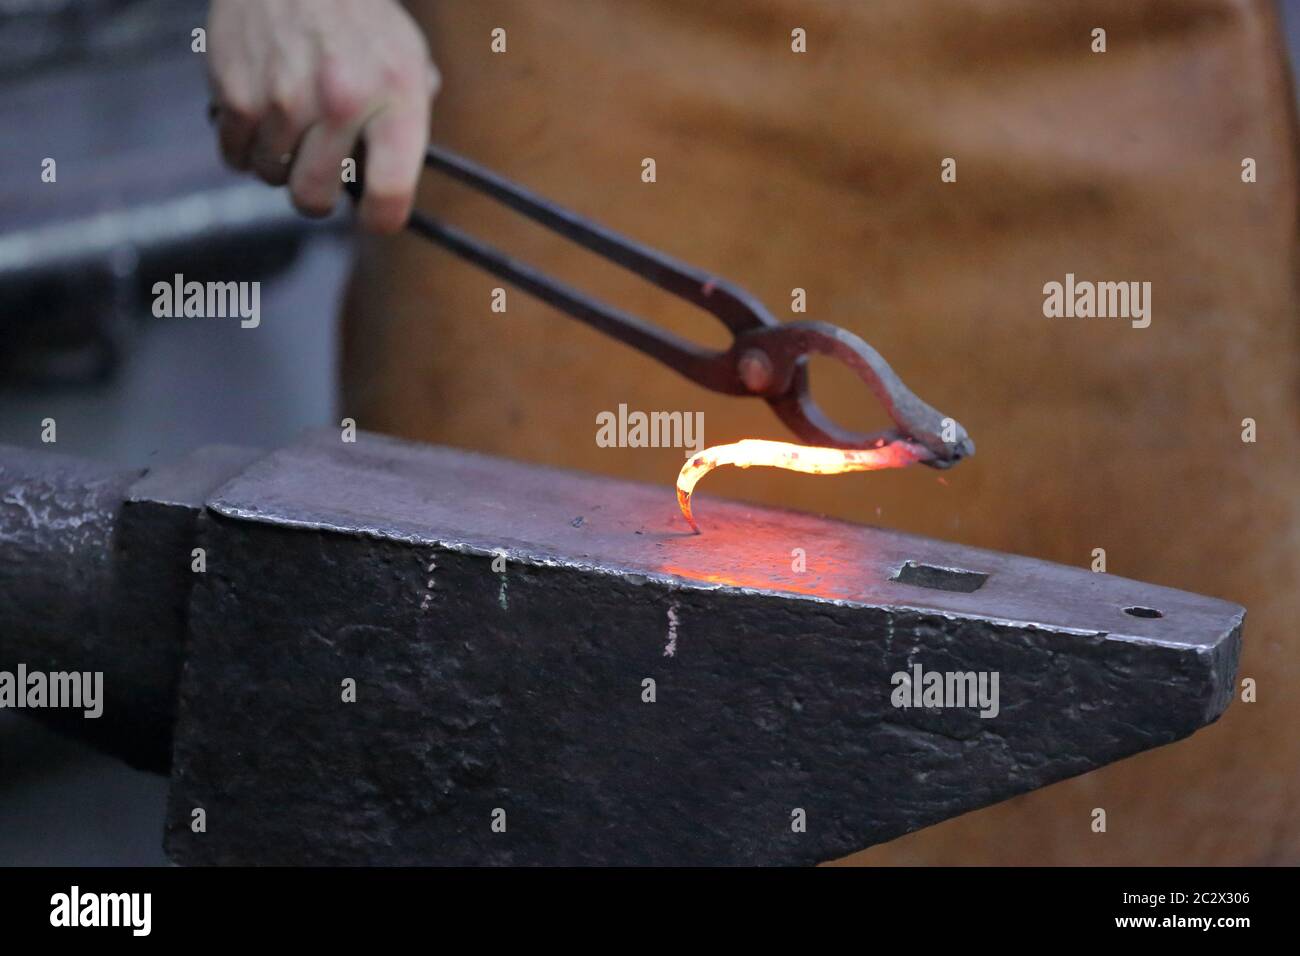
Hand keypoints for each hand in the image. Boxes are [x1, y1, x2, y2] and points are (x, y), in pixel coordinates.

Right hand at [207, 0, 438, 232]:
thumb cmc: (359, 17)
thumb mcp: (407, 58)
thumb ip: (410, 117)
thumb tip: (396, 174)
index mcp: (394, 96)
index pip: (390, 191)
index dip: (382, 217)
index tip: (375, 216)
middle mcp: (339, 101)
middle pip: (313, 198)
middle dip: (317, 195)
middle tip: (321, 172)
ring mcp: (283, 98)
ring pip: (272, 176)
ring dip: (279, 163)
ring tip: (291, 125)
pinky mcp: (235, 91)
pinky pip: (235, 155)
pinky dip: (245, 146)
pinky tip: (261, 116)